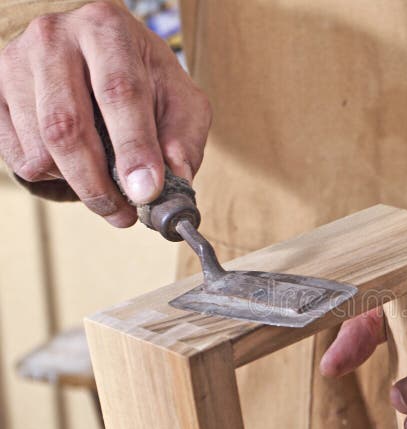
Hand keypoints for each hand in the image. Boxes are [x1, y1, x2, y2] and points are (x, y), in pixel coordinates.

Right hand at [0, 1, 210, 225]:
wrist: (98, 52)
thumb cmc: (144, 78)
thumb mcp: (181, 100)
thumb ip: (183, 140)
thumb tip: (175, 180)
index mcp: (108, 30)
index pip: (119, 92)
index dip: (133, 147)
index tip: (146, 192)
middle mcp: (55, 38)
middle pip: (67, 127)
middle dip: (99, 183)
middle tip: (124, 215)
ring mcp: (17, 63)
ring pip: (40, 149)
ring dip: (78, 185)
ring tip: (108, 188)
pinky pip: (19, 157)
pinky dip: (53, 176)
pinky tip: (77, 166)